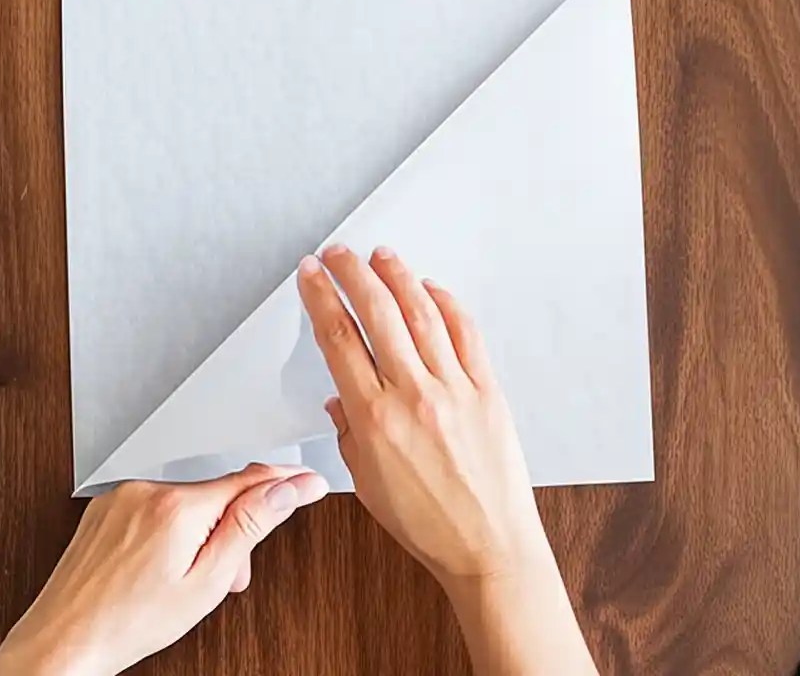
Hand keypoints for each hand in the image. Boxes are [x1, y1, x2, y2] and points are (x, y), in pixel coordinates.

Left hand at [0, 465, 327, 675]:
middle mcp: (146, 490)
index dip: (284, 483)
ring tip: (181, 580)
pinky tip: (156, 569)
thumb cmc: (129, 621)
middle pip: (215, 497)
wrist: (66, 640)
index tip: (310, 482)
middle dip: (229, 532)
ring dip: (197, 534)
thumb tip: (285, 491)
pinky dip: (166, 532)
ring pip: (183, 504)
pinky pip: (152, 508)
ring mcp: (121, 496)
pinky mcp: (105, 507)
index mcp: (177, 506)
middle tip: (225, 577)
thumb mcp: (206, 582)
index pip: (249, 480)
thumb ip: (249, 527)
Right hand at [296, 244, 547, 582]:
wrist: (487, 546)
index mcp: (373, 418)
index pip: (338, 339)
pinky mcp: (488, 391)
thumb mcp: (366, 482)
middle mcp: (413, 395)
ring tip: (381, 256)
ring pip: (421, 312)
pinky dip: (447, 303)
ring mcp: (454, 389)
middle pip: (376, 312)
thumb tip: (341, 400)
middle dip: (351, 273)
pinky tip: (431, 290)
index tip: (311, 276)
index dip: (320, 298)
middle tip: (338, 254)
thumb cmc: (428, 523)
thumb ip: (348, 433)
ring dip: (397, 276)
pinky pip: (466, 333)